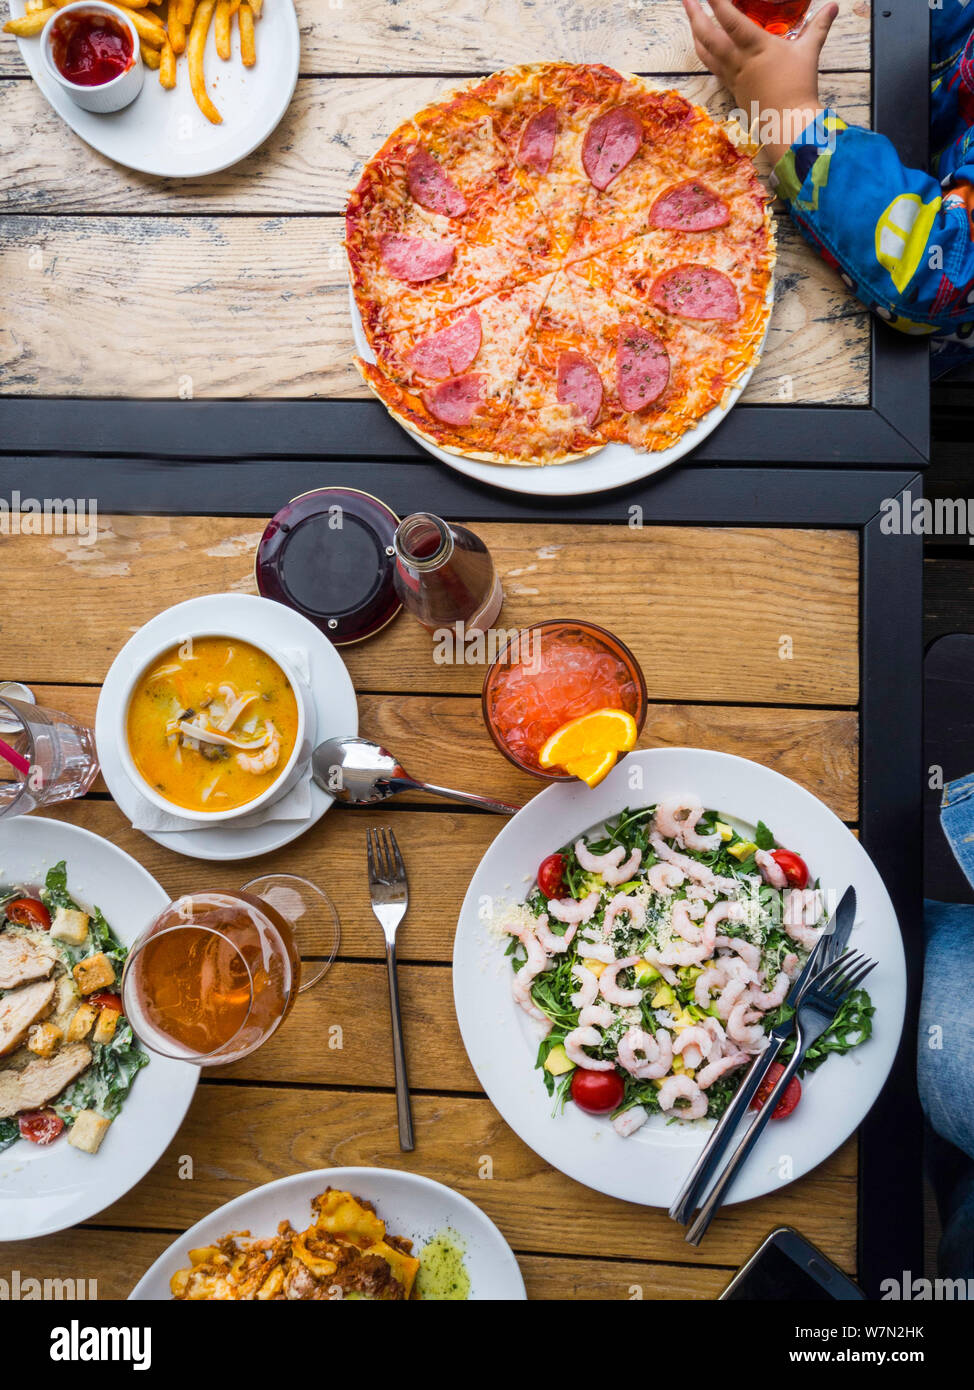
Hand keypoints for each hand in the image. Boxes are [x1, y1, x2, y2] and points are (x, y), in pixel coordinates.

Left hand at [683, 0, 838, 164]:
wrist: (787, 123)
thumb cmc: (798, 88)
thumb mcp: (809, 52)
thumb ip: (819, 27)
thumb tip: (834, 7)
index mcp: (756, 47)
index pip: (731, 19)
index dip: (718, 2)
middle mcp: (738, 60)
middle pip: (708, 36)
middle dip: (694, 15)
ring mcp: (732, 75)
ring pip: (705, 52)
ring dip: (694, 32)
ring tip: (690, 16)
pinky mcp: (731, 87)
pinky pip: (711, 66)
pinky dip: (704, 51)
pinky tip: (703, 44)